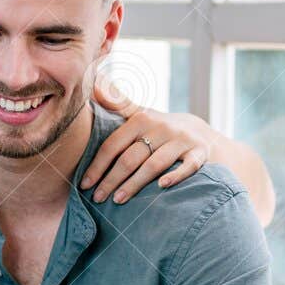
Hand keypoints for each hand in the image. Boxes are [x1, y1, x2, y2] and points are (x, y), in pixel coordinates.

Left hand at [82, 81, 217, 202]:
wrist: (199, 131)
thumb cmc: (159, 129)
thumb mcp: (139, 114)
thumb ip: (118, 103)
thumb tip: (94, 84)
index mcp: (141, 120)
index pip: (113, 144)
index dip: (97, 165)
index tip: (84, 185)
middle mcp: (161, 128)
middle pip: (130, 157)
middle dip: (111, 179)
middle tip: (98, 198)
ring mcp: (181, 140)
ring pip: (154, 164)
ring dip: (135, 184)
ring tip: (118, 200)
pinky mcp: (199, 153)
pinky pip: (188, 166)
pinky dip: (176, 175)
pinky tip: (161, 186)